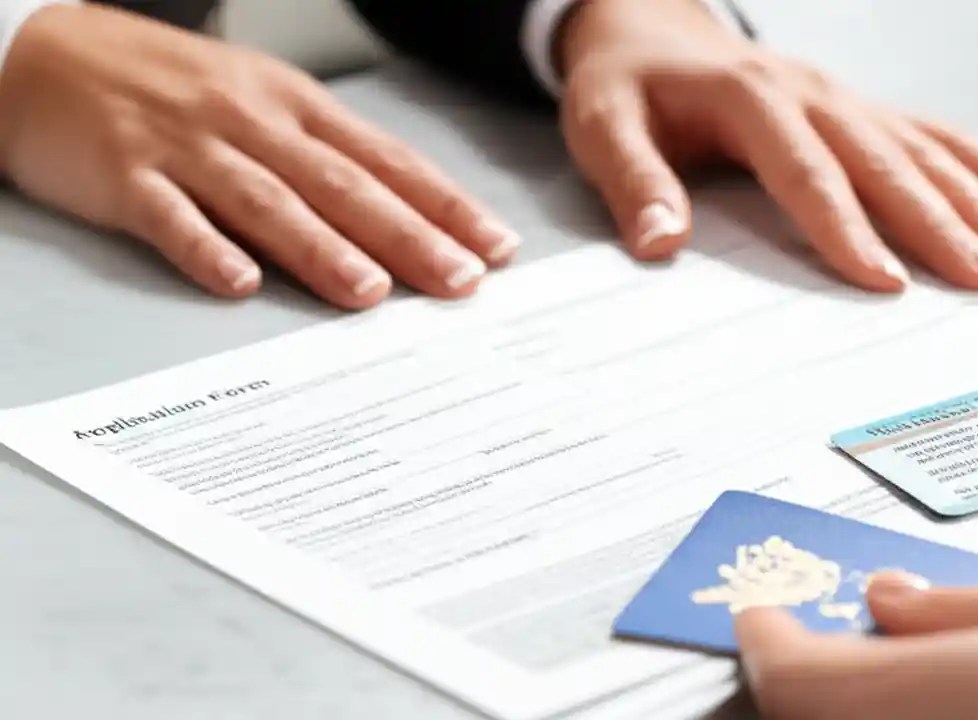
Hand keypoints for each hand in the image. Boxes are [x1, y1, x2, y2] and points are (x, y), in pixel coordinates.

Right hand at [0, 4, 518, 308]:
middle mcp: (253, 124)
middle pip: (343, 185)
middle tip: (460, 281)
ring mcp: (188, 148)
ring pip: (268, 201)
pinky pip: (168, 215)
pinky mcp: (125, 174)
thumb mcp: (262, 105)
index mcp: (295, 108)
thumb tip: (400, 225)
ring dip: (322, 248)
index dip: (445, 205)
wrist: (51, 51)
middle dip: (408, 235)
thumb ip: (324, 161)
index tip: (495, 248)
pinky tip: (237, 283)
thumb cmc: (174, 87)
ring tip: (371, 291)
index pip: (387, 161)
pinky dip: (204, 248)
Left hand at [556, 0, 977, 291]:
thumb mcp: (602, 125)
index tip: (884, 281)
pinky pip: (927, 131)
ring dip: (974, 200)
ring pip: (920, 148)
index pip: (805, 171)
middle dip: (940, 223)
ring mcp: (838, 96)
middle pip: (883, 162)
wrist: (642, 27)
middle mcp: (807, 91)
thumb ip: (633, 182)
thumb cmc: (626, 84)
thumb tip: (659, 244)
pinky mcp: (852, 105)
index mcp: (749, 97)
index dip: (845, 227)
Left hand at [736, 572, 977, 719]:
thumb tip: (888, 596)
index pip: (789, 672)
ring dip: (841, 695)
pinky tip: (930, 698)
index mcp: (917, 696)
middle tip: (817, 625)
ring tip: (876, 654)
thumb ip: (954, 610)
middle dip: (803, 663)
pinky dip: (886, 717)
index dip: (765, 633)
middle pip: (806, 711)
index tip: (764, 606)